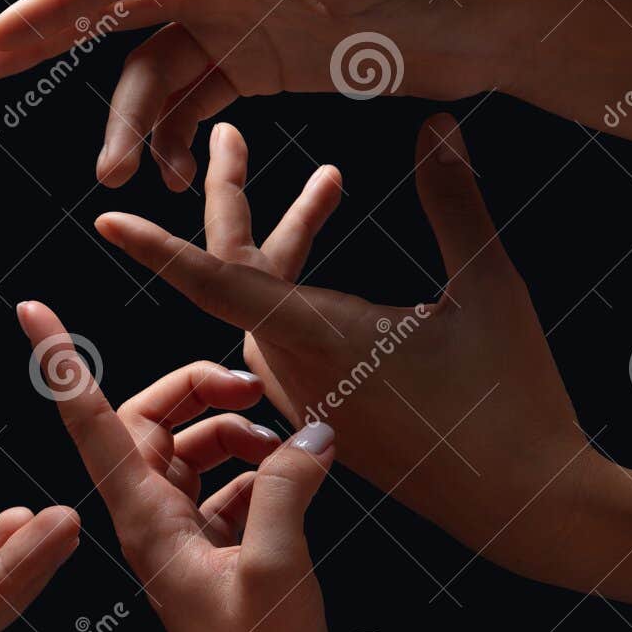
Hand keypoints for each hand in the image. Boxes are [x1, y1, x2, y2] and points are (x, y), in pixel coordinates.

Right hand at [0, 0, 517, 188]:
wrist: (484, 22)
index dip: (50, 8)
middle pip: (112, 15)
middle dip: (46, 46)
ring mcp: (237, 25)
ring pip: (153, 76)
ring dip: (127, 124)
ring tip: (112, 175)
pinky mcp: (261, 63)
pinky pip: (196, 103)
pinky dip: (174, 135)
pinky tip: (166, 172)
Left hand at [17, 299, 337, 631]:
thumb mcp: (275, 568)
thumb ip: (285, 491)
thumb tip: (310, 433)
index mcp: (144, 520)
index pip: (94, 423)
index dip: (64, 363)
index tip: (32, 311)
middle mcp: (151, 519)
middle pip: (152, 420)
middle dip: (198, 389)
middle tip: (254, 388)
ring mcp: (178, 533)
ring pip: (192, 448)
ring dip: (238, 432)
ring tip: (292, 449)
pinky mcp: (209, 548)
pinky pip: (223, 483)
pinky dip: (258, 469)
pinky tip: (297, 477)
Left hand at [97, 114, 604, 588]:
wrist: (525, 505)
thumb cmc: (511, 406)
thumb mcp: (489, 292)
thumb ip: (455, 204)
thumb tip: (437, 125)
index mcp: (315, 343)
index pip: (216, 286)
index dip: (159, 249)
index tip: (107, 220)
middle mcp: (292, 371)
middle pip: (233, 277)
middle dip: (235, 199)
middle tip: (230, 134)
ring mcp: (305, 395)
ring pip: (265, 305)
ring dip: (289, 242)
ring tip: (333, 182)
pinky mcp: (323, 411)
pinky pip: (289, 340)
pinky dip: (302, 290)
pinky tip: (338, 260)